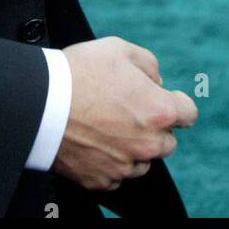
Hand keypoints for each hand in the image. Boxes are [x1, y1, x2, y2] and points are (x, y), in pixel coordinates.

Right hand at [53, 36, 197, 191]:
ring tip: (104, 124)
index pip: (189, 113)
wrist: (40, 102)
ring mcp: (124, 166)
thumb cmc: (80, 71)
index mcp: (159, 111)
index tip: (161, 100)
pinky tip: (92, 141)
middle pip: (167, 141)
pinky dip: (109, 162)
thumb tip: (156, 82)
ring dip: (132, 146)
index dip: (175, 103)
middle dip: (153, 127)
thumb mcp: (119, 48)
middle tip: (125, 109)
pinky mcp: (101, 180)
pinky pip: (116, 175)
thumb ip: (149, 64)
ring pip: (142, 161)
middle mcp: (148, 144)